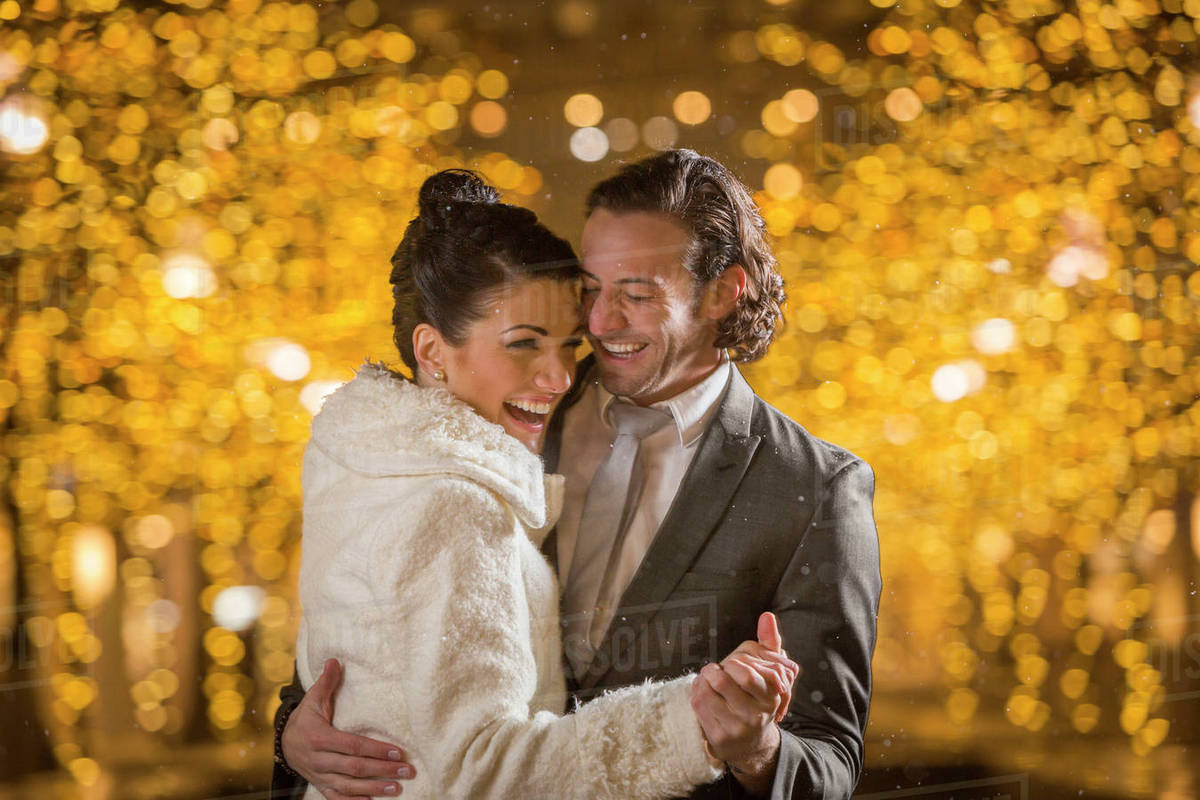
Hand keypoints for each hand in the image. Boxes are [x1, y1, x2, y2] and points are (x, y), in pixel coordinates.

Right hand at [282, 659, 415, 798]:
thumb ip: (326, 682)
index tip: (398, 752)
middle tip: (407, 771)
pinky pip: (337, 798)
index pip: (353, 746)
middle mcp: (319, 760)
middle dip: (383, 770)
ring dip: (374, 789)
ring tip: (397, 788)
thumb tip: (335, 660)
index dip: (376, 749)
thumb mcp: (313, 700)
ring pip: (349, 786)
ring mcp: (320, 776)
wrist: (283, 744)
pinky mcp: (320, 786)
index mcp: (319, 738)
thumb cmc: (305, 719)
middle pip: (355, 768)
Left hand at [689, 614, 797, 787]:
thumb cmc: (756, 698)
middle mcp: (756, 715)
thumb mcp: (769, 671)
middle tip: (715, 669)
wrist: (750, 742)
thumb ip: (769, 643)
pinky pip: (698, 705)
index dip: (734, 663)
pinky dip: (695, 691)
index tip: (733, 663)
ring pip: (706, 692)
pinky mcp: (719, 737)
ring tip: (708, 679)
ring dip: (702, 680)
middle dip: (714, 670)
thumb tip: (766, 616)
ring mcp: (737, 728)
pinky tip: (702, 691)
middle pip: (723, 681)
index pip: (746, 672)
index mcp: (771, 696)